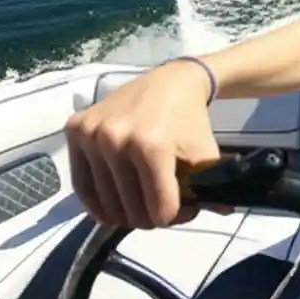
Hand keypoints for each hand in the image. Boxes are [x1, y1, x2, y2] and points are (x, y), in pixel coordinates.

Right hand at [64, 60, 226, 229]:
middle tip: (161, 205)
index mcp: (151, 146)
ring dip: (126, 211)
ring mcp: (92, 134)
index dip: (176, 217)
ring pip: (106, 204)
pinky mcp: (75, 130)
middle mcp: (115, 140)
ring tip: (141, 201)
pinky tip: (113, 202)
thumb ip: (211, 188)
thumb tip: (223, 212)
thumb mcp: (206, 156)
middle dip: (152, 217)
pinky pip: (81, 184)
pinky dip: (97, 201)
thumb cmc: (190, 122)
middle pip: (131, 211)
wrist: (171, 81)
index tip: (185, 208)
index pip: (159, 210)